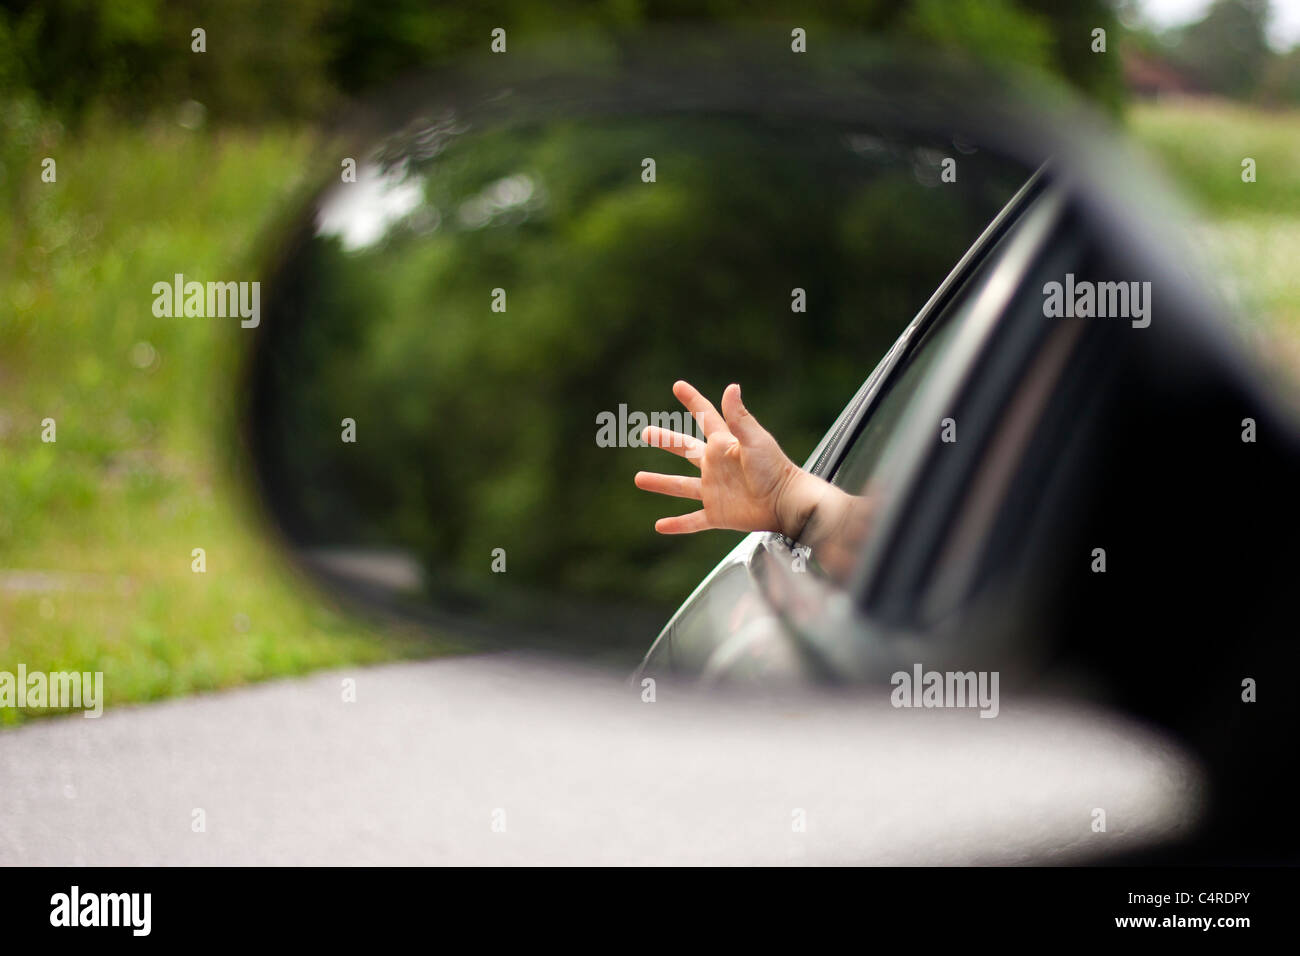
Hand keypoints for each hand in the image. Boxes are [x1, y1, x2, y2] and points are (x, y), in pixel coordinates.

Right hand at [634, 381, 815, 536]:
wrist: (787, 504)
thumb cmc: (776, 470)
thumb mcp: (755, 440)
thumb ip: (739, 417)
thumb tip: (731, 387)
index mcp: (724, 445)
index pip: (706, 417)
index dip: (692, 401)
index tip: (679, 386)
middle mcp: (716, 466)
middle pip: (685, 449)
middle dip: (666, 440)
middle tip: (646, 432)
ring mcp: (715, 491)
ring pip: (681, 486)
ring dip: (660, 483)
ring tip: (639, 479)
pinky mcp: (717, 514)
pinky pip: (693, 521)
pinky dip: (677, 524)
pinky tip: (660, 526)